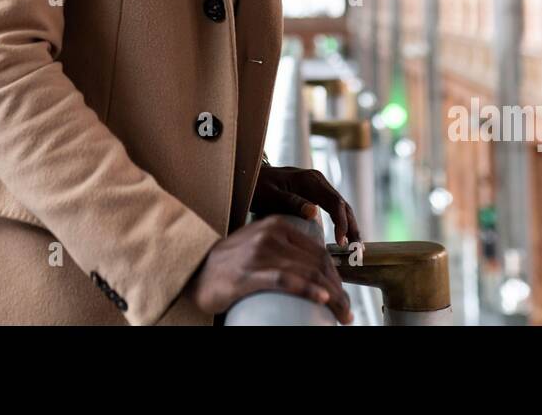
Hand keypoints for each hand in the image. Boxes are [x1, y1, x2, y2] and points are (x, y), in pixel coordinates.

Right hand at [185, 215, 353, 323]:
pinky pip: (286, 280)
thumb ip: (283, 247)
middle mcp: (271, 235)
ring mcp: (260, 253)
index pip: (319, 252)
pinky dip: (308, 290)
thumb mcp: (259, 244)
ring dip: (331, 297)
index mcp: (277, 226)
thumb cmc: (230, 264)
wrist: (194, 271)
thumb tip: (315, 269)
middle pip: (317, 263)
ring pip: (307, 273)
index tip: (343, 295)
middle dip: (338, 290)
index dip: (337, 276)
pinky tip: (322, 300)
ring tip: (341, 314)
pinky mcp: (249, 273)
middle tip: (347, 311)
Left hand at [249, 164, 362, 247]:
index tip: (342, 242)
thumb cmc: (258, 187)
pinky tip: (344, 238)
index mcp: (310, 180)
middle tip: (358, 250)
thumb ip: (291, 202)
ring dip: (350, 226)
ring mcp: (318, 187)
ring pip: (341, 207)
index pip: (335, 202)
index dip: (341, 223)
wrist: (250, 177)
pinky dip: (341, 223)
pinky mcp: (315, 194)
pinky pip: (333, 209)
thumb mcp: (270, 195)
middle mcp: (318, 181)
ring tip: (356, 248)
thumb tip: (314, 212)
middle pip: (343, 205)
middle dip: (352, 227)